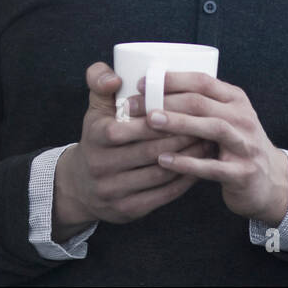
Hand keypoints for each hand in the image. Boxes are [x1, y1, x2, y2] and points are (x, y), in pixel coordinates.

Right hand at [51, 62, 212, 241]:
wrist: (79, 185)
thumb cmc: (97, 139)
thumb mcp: (94, 109)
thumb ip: (99, 82)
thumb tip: (116, 77)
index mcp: (97, 136)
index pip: (136, 127)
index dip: (165, 119)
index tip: (189, 109)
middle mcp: (102, 165)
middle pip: (152, 151)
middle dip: (182, 138)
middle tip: (207, 126)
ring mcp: (114, 190)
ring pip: (160, 173)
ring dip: (188, 159)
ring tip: (208, 143)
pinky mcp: (127, 210)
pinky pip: (162, 195)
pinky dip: (183, 181)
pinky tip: (199, 168)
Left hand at [142, 72, 287, 225]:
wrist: (272, 182)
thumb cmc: (237, 145)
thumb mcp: (227, 118)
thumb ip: (201, 106)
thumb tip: (154, 93)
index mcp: (236, 100)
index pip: (202, 81)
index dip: (171, 79)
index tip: (142, 83)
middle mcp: (243, 118)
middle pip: (202, 102)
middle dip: (165, 100)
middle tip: (135, 105)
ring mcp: (245, 145)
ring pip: (211, 127)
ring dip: (178, 122)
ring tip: (150, 122)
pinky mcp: (243, 173)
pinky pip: (212, 167)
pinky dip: (187, 163)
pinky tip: (164, 161)